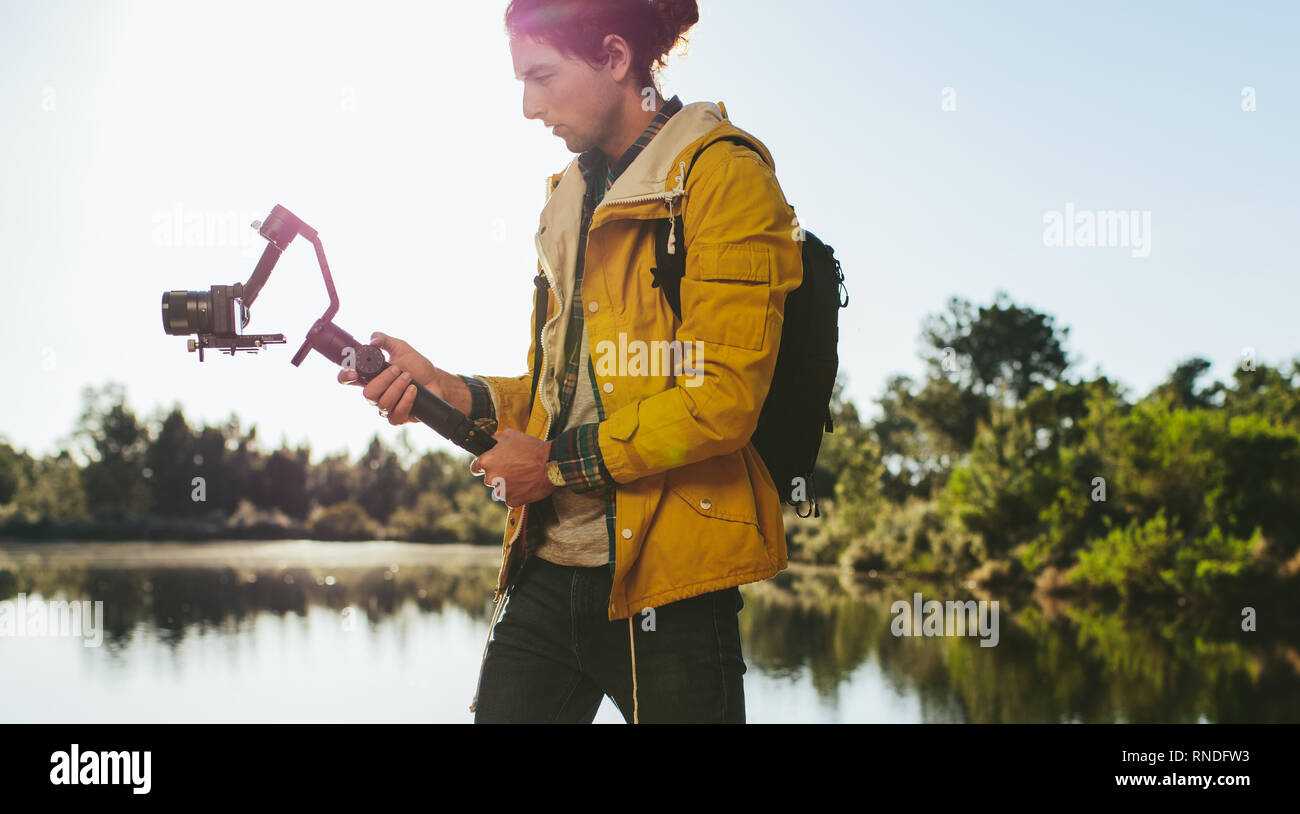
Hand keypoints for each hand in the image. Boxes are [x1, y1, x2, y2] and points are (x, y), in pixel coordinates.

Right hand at [338, 332, 468, 424]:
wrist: (436, 381)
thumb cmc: (416, 365)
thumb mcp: (401, 348)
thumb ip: (384, 340)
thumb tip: (373, 340)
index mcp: (370, 377)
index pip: (348, 379)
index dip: (345, 377)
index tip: (354, 372)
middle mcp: (375, 393)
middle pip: (368, 394)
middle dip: (384, 380)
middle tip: (398, 369)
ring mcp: (386, 407)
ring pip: (383, 404)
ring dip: (398, 388)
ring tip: (409, 377)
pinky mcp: (398, 417)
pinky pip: (396, 415)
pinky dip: (406, 401)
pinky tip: (413, 391)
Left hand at [471, 429, 555, 508]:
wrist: (551, 463)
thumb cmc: (531, 448)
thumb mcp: (510, 434)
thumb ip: (494, 439)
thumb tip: (489, 442)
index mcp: (487, 461)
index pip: (475, 467)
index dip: (484, 465)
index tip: (492, 464)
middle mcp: (491, 478)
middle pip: (489, 478)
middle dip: (499, 474)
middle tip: (514, 467)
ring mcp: (501, 491)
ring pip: (500, 489)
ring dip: (507, 484)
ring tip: (522, 475)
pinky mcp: (512, 500)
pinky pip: (511, 497)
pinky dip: (517, 493)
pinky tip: (526, 484)